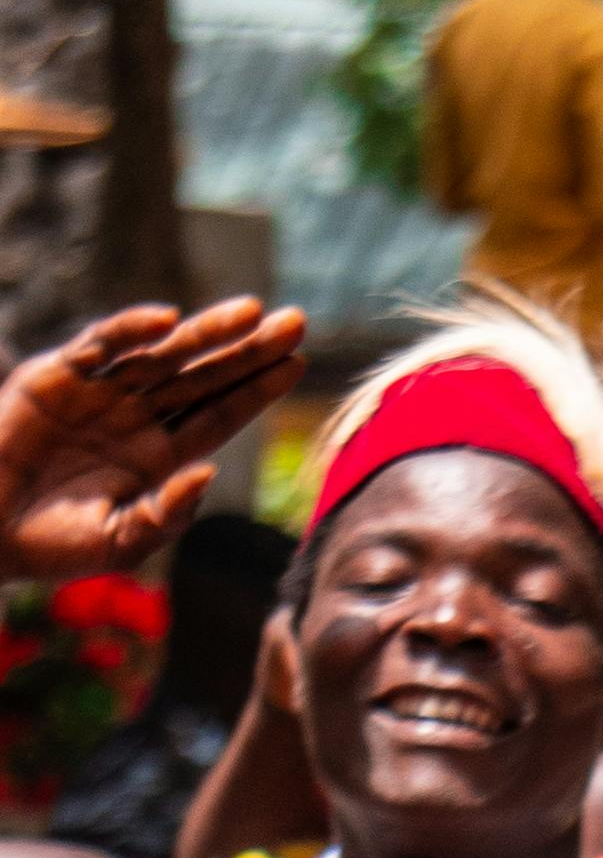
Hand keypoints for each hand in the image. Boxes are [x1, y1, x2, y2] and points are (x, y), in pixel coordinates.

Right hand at [0, 297, 304, 578]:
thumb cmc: (49, 545)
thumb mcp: (121, 540)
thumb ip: (169, 514)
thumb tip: (210, 473)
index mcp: (157, 457)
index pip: (218, 415)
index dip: (257, 389)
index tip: (298, 364)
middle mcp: (134, 418)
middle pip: (203, 376)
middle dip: (249, 350)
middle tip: (297, 322)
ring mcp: (97, 394)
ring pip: (163, 354)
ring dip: (207, 333)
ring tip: (252, 312)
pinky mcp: (56, 377)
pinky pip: (100, 346)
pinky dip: (131, 331)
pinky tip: (169, 321)